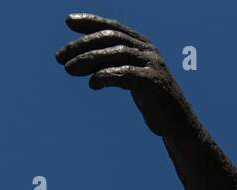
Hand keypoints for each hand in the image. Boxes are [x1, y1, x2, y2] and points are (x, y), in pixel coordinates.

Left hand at [57, 13, 184, 135]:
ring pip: (115, 53)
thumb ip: (110, 65)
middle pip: (110, 38)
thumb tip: (78, 61)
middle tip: (59, 57)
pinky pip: (125, 73)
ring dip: (88, 59)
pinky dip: (106, 76)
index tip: (68, 21)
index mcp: (141, 44)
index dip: (90, 21)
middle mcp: (147, 49)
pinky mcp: (152, 82)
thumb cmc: (150, 99)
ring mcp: (151, 64)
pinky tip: (92, 84)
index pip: (112, 27)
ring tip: (68, 70)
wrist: (176, 121)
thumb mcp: (128, 77)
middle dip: (82, 45)